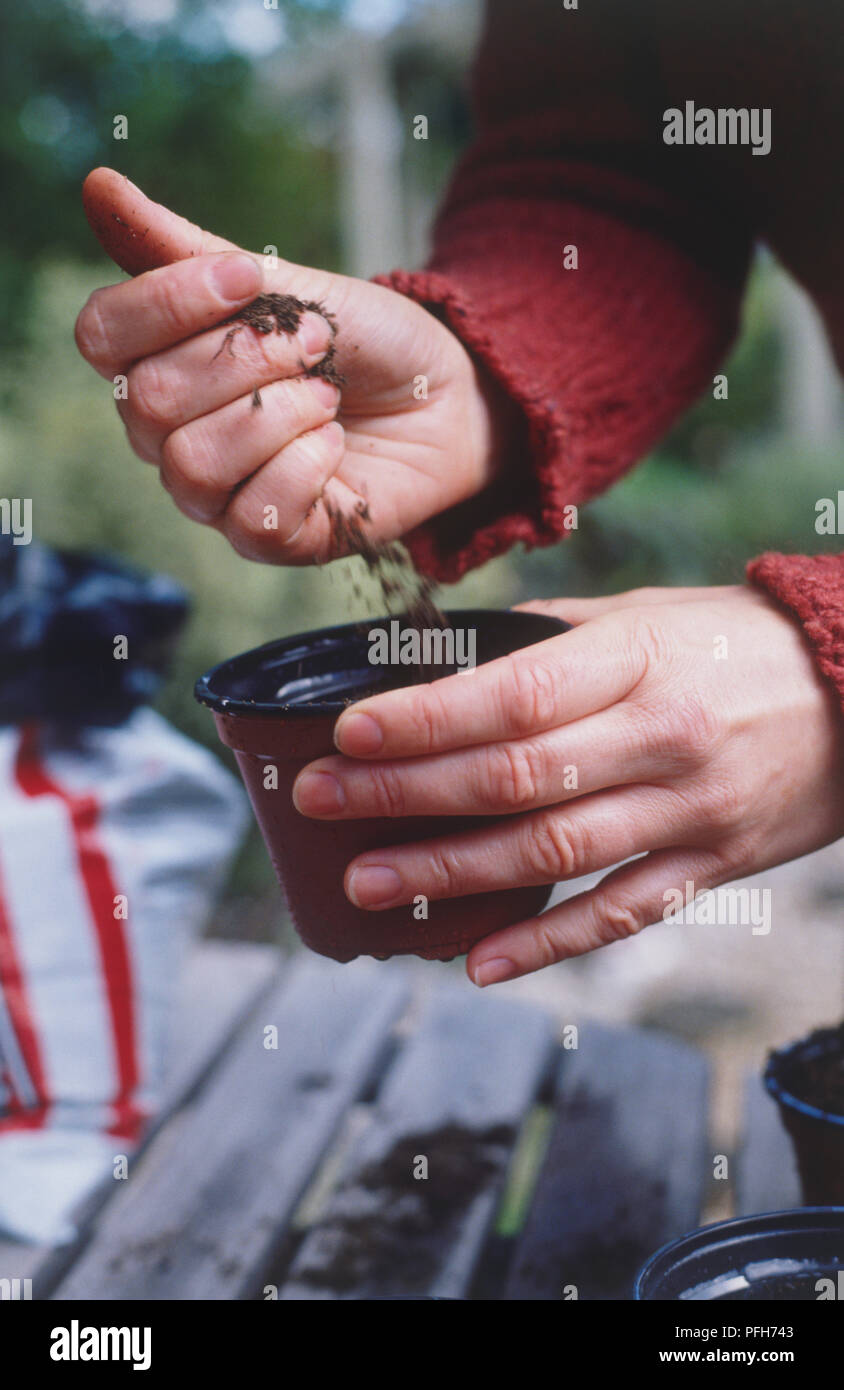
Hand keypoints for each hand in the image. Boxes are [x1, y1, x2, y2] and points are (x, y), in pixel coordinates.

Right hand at [74, 168, 510, 562]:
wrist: (444, 399)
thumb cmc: (361, 342)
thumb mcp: (285, 283)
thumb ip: (189, 249)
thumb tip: (96, 184)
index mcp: (159, 361)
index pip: (102, 335)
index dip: (166, 302)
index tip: (247, 276)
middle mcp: (169, 434)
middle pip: (151, 399)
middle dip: (248, 358)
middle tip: (316, 346)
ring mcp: (214, 493)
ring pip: (194, 463)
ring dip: (278, 415)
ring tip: (327, 395)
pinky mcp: (265, 539)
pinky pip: (251, 517)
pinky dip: (306, 467)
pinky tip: (335, 446)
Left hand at [292, 585, 843, 982]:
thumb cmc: (738, 644)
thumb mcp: (650, 613)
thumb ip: (555, 639)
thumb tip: (455, 655)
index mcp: (636, 660)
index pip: (512, 695)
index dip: (423, 721)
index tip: (346, 734)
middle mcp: (659, 737)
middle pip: (514, 777)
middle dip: (404, 794)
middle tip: (318, 804)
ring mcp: (686, 810)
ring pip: (553, 853)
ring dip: (452, 875)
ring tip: (368, 883)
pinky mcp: (709, 866)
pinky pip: (620, 913)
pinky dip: (548, 944)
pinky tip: (479, 962)